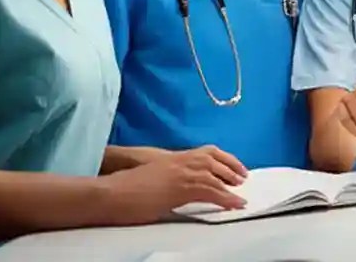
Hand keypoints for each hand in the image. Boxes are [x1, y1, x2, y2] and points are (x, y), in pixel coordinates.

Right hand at [102, 145, 247, 224]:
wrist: (112, 193)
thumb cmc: (125, 189)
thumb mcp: (152, 179)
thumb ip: (168, 179)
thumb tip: (179, 191)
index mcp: (172, 157)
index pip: (205, 152)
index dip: (223, 158)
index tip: (234, 167)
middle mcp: (178, 161)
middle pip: (213, 159)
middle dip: (231, 168)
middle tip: (243, 178)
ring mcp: (179, 173)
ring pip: (214, 175)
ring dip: (230, 184)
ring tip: (241, 194)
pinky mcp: (179, 188)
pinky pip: (210, 191)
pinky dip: (226, 198)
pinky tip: (234, 204)